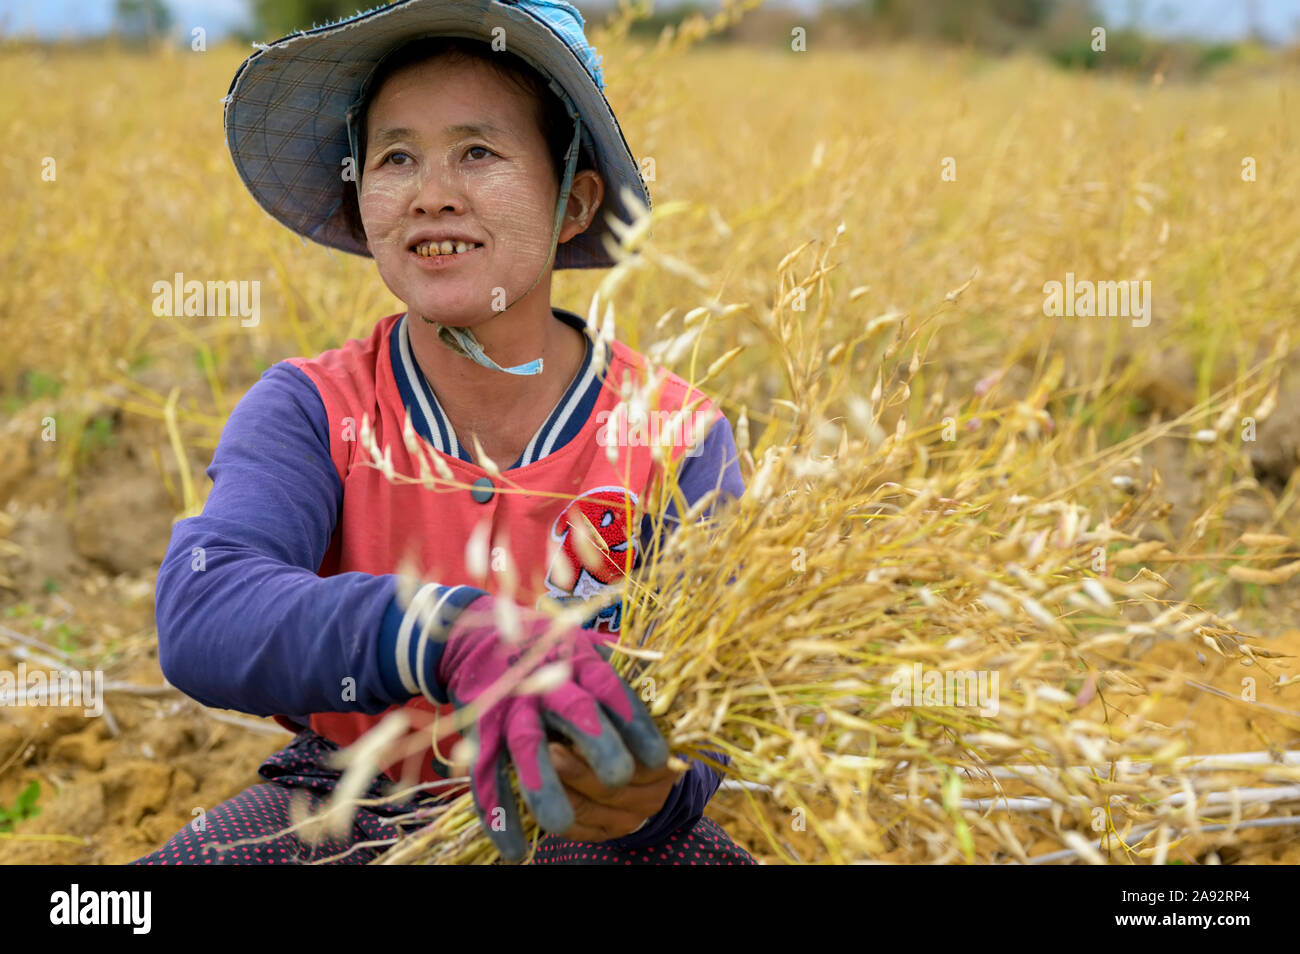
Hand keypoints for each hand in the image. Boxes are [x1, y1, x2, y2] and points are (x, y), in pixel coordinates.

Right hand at [435, 594, 668, 861]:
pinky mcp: (480, 733)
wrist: (479, 637)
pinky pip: (486, 775)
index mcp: (578, 662)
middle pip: (572, 712)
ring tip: (559, 823)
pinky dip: (497, 816)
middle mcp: (544, 683)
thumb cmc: (550, 653)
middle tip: (618, 780)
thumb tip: (669, 713)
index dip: (634, 722)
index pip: (611, 689)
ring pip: (524, 747)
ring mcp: (509, 707)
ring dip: (542, 787)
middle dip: (596, 746)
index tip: (659, 759)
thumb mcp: (585, 649)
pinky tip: (514, 851)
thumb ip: (619, 678)